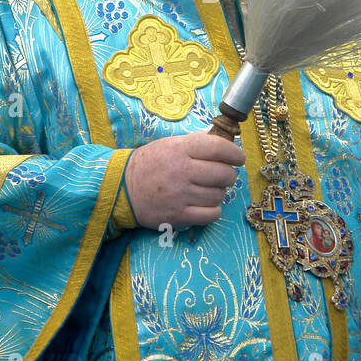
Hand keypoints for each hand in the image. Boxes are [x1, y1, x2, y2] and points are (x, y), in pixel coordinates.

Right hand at [124, 132, 245, 229]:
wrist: (122, 187)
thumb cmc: (150, 163)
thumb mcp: (170, 144)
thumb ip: (196, 144)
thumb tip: (226, 145)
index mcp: (180, 149)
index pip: (219, 148)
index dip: (235, 153)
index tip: (239, 158)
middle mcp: (182, 171)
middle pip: (224, 174)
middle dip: (229, 175)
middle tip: (223, 175)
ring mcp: (180, 195)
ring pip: (219, 195)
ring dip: (219, 193)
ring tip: (209, 189)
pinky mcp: (178, 215)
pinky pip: (211, 214)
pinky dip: (213, 210)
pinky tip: (206, 204)